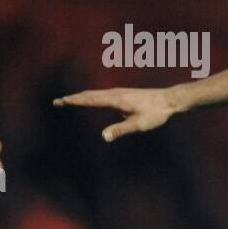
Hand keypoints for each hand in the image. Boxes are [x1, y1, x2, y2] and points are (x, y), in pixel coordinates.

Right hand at [53, 87, 177, 141]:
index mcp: (115, 99)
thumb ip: (120, 130)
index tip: (59, 101)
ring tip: (70, 100)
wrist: (169, 100)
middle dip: (73, 98)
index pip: (89, 99)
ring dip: (81, 96)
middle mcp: (115, 93)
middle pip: (89, 94)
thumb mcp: (138, 124)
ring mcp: (120, 92)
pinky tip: (93, 99)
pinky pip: (103, 93)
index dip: (74, 100)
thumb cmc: (155, 112)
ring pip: (96, 93)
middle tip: (58, 101)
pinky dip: (92, 95)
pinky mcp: (124, 93)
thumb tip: (104, 136)